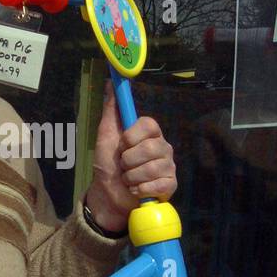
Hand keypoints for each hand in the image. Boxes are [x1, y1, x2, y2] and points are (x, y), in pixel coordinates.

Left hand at [85, 81, 176, 230]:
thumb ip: (111, 109)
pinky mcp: (170, 185)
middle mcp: (162, 147)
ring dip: (131, 177)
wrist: (107, 194)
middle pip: (150, 148)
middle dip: (128, 161)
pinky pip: (159, 185)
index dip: (132, 136)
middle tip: (123, 166)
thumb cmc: (107, 163)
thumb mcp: (105, 134)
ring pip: (152, 168)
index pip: (149, 124)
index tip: (122, 145)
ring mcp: (168, 166)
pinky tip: (136, 190)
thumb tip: (110, 82)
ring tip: (127, 179)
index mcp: (149, 133)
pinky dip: (141, 190)